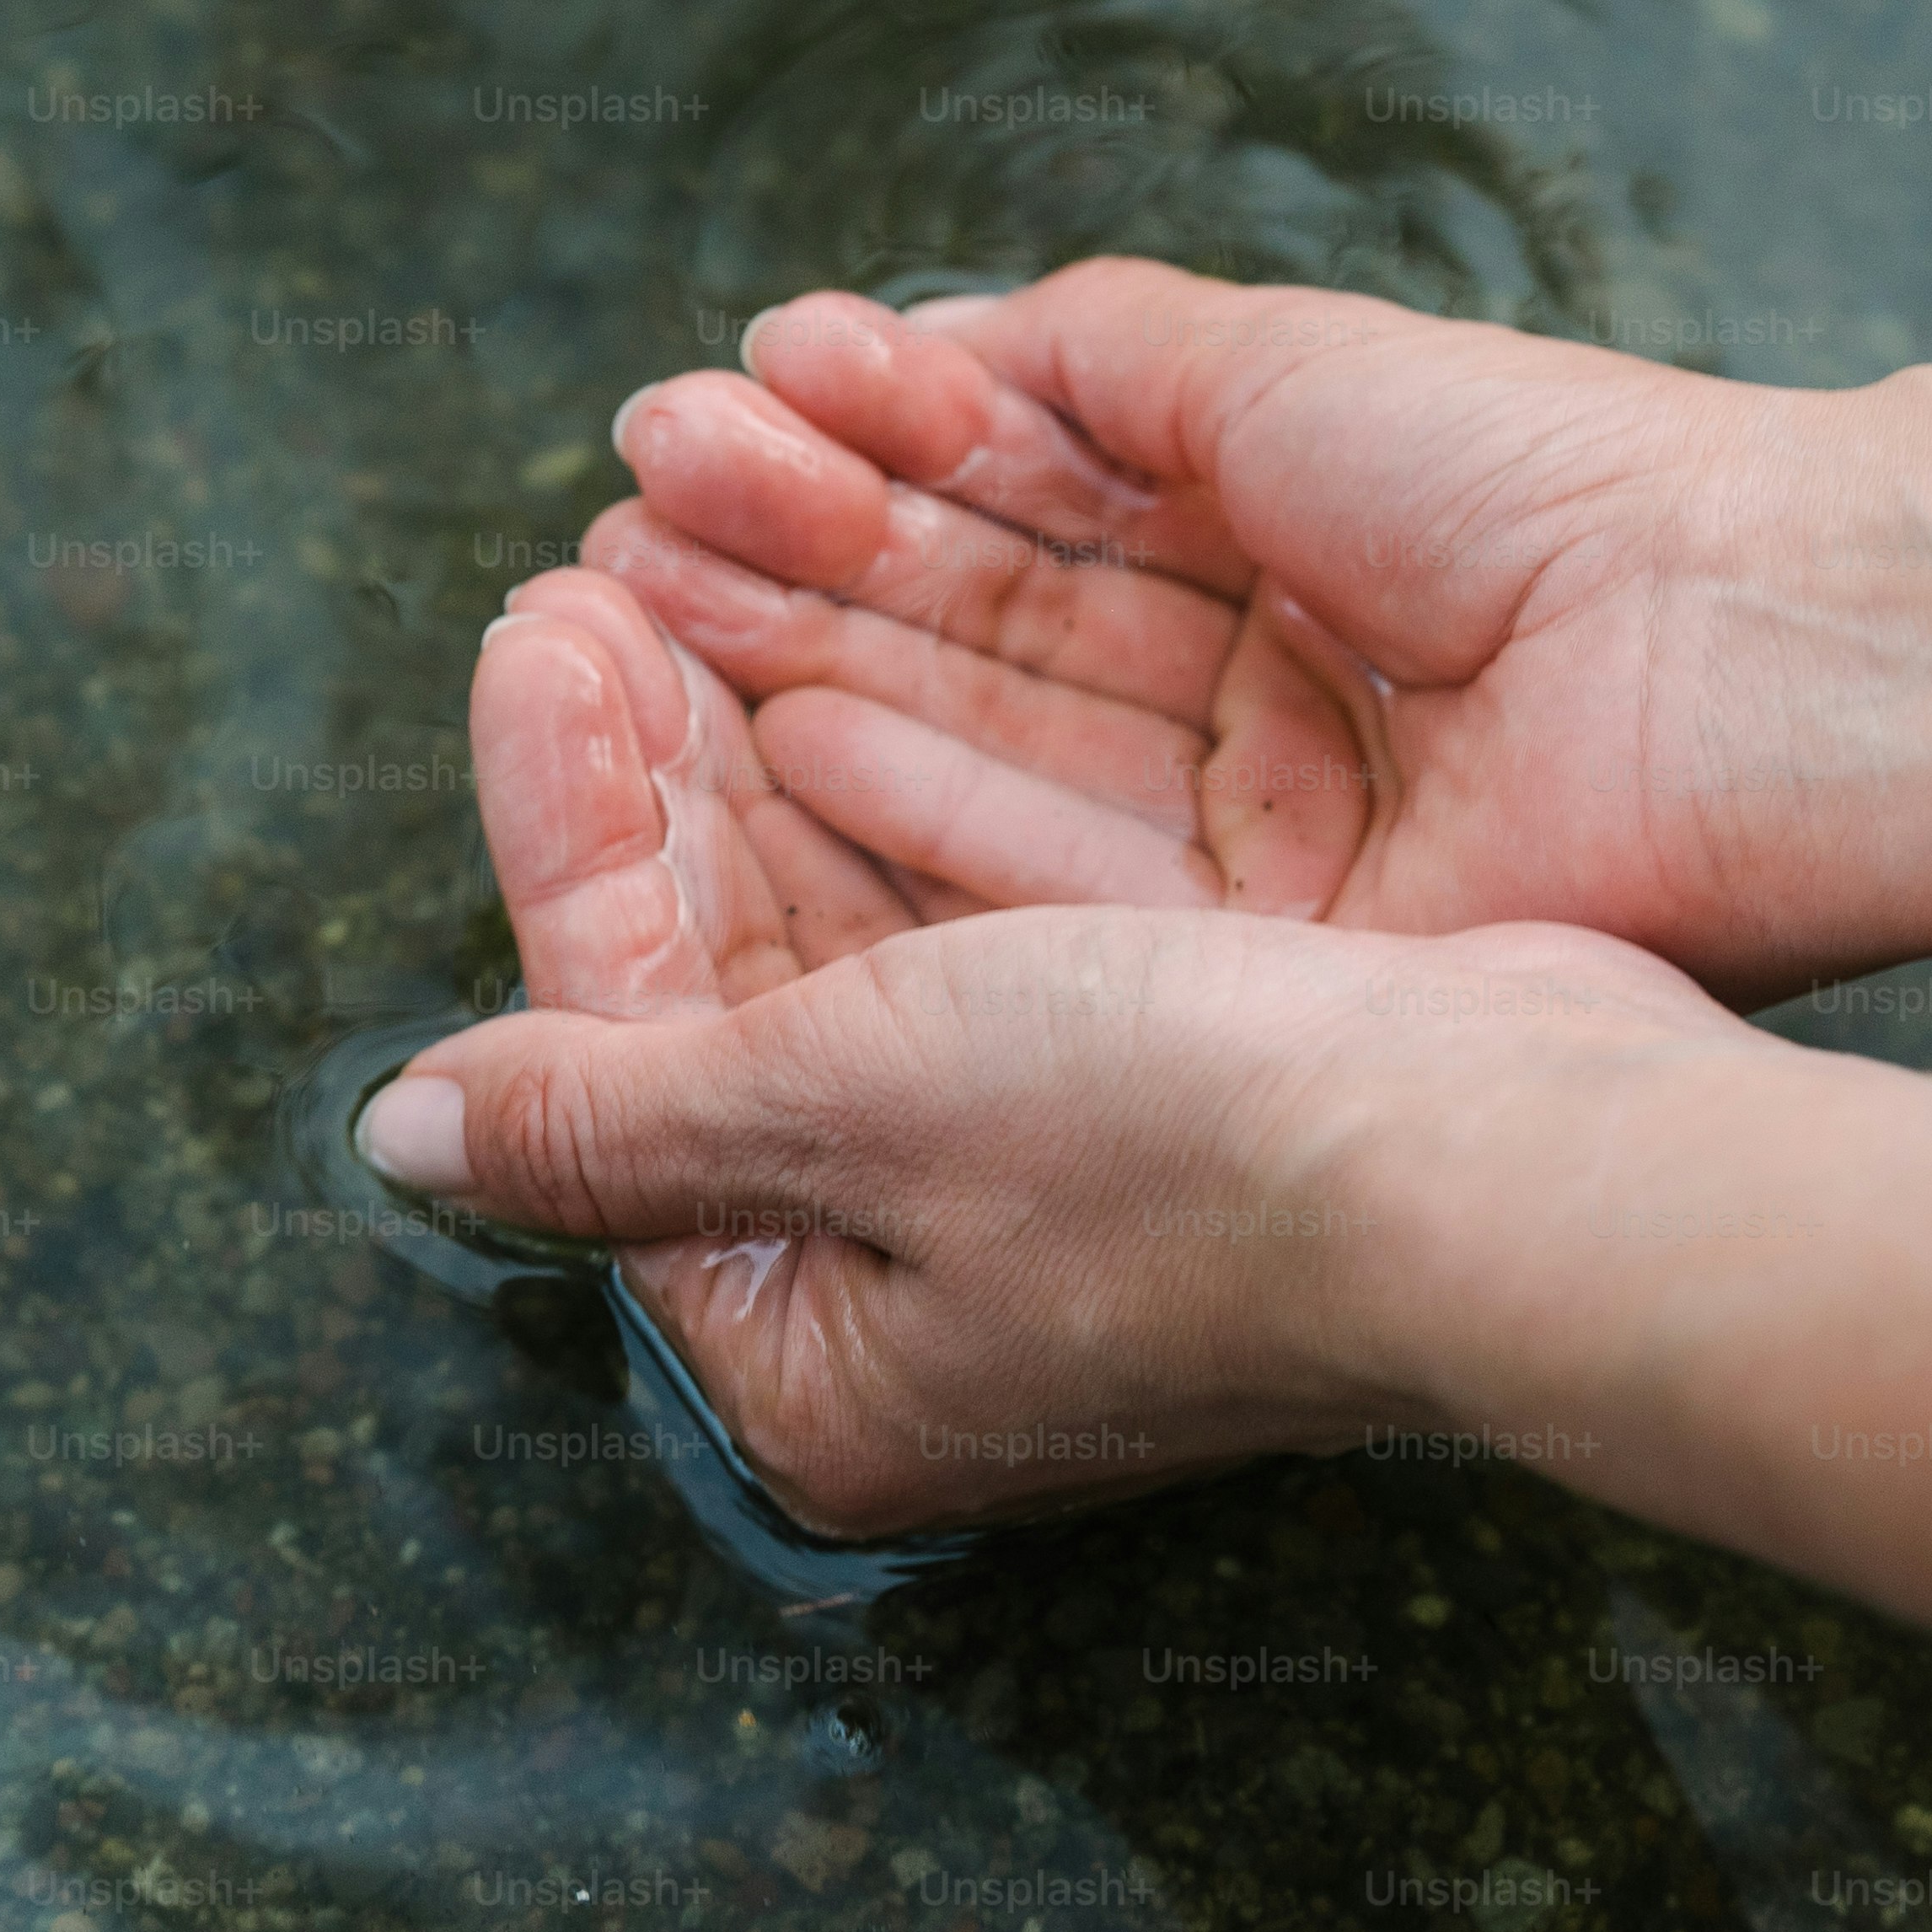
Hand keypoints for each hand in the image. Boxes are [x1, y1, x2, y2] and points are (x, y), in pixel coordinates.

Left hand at [358, 572, 1752, 1534]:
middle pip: (714, 995)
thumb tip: (401, 1134)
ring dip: (762, 764)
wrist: (1530, 1166)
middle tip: (603, 577)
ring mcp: (1034, 1204)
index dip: (565, 821)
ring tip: (697, 580)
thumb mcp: (851, 1108)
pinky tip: (853, 668)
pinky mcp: (1148, 1110)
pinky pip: (963, 937)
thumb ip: (612, 1114)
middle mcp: (905, 1295)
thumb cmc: (1196, 1156)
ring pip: (838, 949)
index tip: (544, 631)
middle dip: (657, 778)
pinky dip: (902, 800)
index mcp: (808, 1354)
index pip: (606, 1045)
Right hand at [572, 261, 1865, 1000]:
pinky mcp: (1250, 964)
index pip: (1019, 511)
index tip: (705, 415)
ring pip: (983, 745)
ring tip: (645, 586)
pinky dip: (909, 799)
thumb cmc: (1543, 486)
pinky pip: (1046, 881)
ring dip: (812, 658)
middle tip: (626, 503)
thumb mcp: (1271, 368)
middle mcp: (1244, 708)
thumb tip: (914, 344)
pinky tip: (776, 722)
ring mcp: (1243, 844)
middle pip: (976, 631)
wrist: (1742, 659)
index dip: (856, 465)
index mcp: (1270, 555)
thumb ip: (1084, 360)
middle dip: (795, 558)